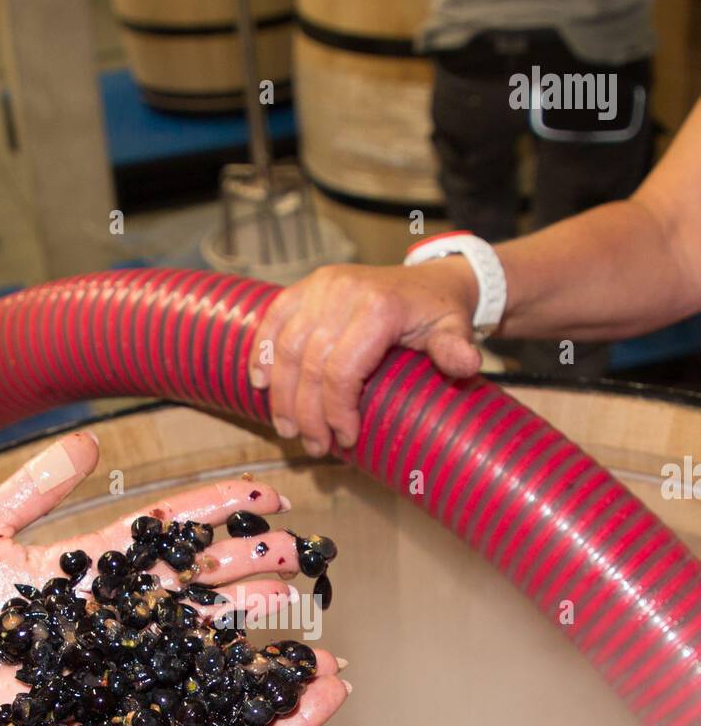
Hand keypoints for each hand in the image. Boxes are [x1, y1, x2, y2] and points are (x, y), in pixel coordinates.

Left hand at [0, 432, 305, 725]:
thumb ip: (35, 487)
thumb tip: (91, 443)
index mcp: (86, 563)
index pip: (165, 529)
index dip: (216, 509)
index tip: (265, 494)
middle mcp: (107, 608)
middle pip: (192, 579)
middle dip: (248, 562)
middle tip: (299, 550)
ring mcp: (103, 652)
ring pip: (186, 630)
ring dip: (240, 614)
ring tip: (291, 598)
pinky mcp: (90, 693)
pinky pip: (152, 685)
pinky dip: (198, 679)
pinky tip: (240, 669)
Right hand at [0, 650, 348, 725]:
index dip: (296, 725)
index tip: (336, 688)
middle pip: (229, 718)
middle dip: (273, 686)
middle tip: (315, 649)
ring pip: (186, 687)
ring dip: (228, 658)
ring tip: (265, 624)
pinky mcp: (82, 708)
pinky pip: (131, 671)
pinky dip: (162, 645)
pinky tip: (190, 619)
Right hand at [248, 259, 480, 456]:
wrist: (430, 279)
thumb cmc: (440, 312)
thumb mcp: (455, 329)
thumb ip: (455, 349)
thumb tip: (466, 364)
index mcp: (378, 308)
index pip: (341, 370)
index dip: (337, 411)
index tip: (346, 439)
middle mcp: (342, 293)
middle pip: (309, 365)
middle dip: (307, 414)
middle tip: (314, 446)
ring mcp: (320, 287)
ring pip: (286, 348)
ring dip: (281, 395)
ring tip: (287, 429)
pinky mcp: (306, 286)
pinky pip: (273, 319)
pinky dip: (262, 352)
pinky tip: (258, 383)